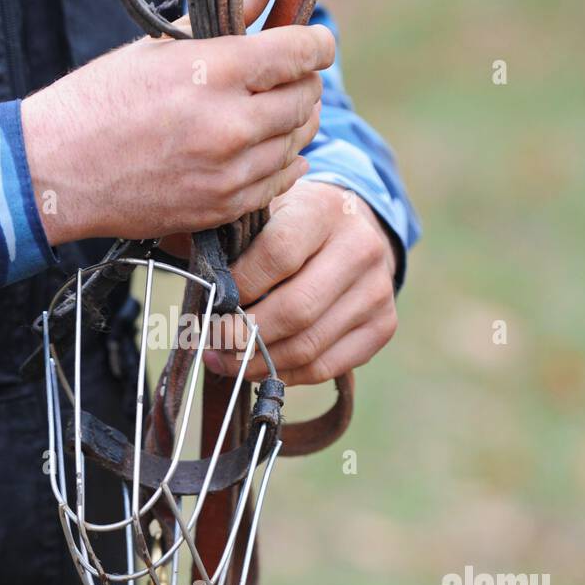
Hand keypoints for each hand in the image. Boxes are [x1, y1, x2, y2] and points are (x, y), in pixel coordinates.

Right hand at [22, 0, 333, 245]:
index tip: (317, 42)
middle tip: (291, 77)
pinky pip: (280, 182)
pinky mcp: (222, 208)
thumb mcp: (157, 47)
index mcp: (214, 72)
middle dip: (305, 82)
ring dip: (295, 123)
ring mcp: (228, 172)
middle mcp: (230, 124)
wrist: (57, 171)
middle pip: (306, 98)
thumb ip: (221, 17)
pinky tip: (272, 150)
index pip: (298, 52)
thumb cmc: (100, 101)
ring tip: (276, 112)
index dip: (316, 43)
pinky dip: (285, 163)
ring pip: (298, 142)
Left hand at [203, 181, 399, 385]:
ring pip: (309, 346)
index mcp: (324, 210)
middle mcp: (361, 248)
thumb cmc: (292, 222)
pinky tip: (259, 369)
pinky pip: (327, 367)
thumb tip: (199, 293)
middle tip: (212, 347)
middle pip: (296, 310)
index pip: (277, 256)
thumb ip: (231, 242)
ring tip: (226, 362)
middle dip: (244, 336)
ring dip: (259, 363)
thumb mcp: (264, 212)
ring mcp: (378, 290)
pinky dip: (286, 374)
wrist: (353, 227)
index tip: (210, 306)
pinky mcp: (384, 325)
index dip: (239, 289)